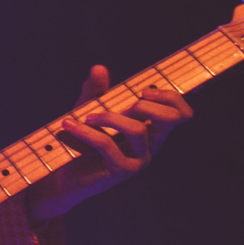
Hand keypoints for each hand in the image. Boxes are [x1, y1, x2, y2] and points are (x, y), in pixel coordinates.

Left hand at [25, 62, 194, 220]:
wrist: (62, 176)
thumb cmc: (79, 142)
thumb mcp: (87, 110)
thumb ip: (95, 91)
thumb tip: (99, 68)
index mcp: (152, 129)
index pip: (181, 113)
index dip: (170, 97)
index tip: (142, 90)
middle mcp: (151, 145)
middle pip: (171, 119)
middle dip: (145, 105)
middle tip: (119, 104)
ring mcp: (139, 160)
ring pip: (138, 129)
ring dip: (109, 117)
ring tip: (86, 116)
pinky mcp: (121, 171)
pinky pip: (108, 144)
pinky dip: (86, 132)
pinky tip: (69, 125)